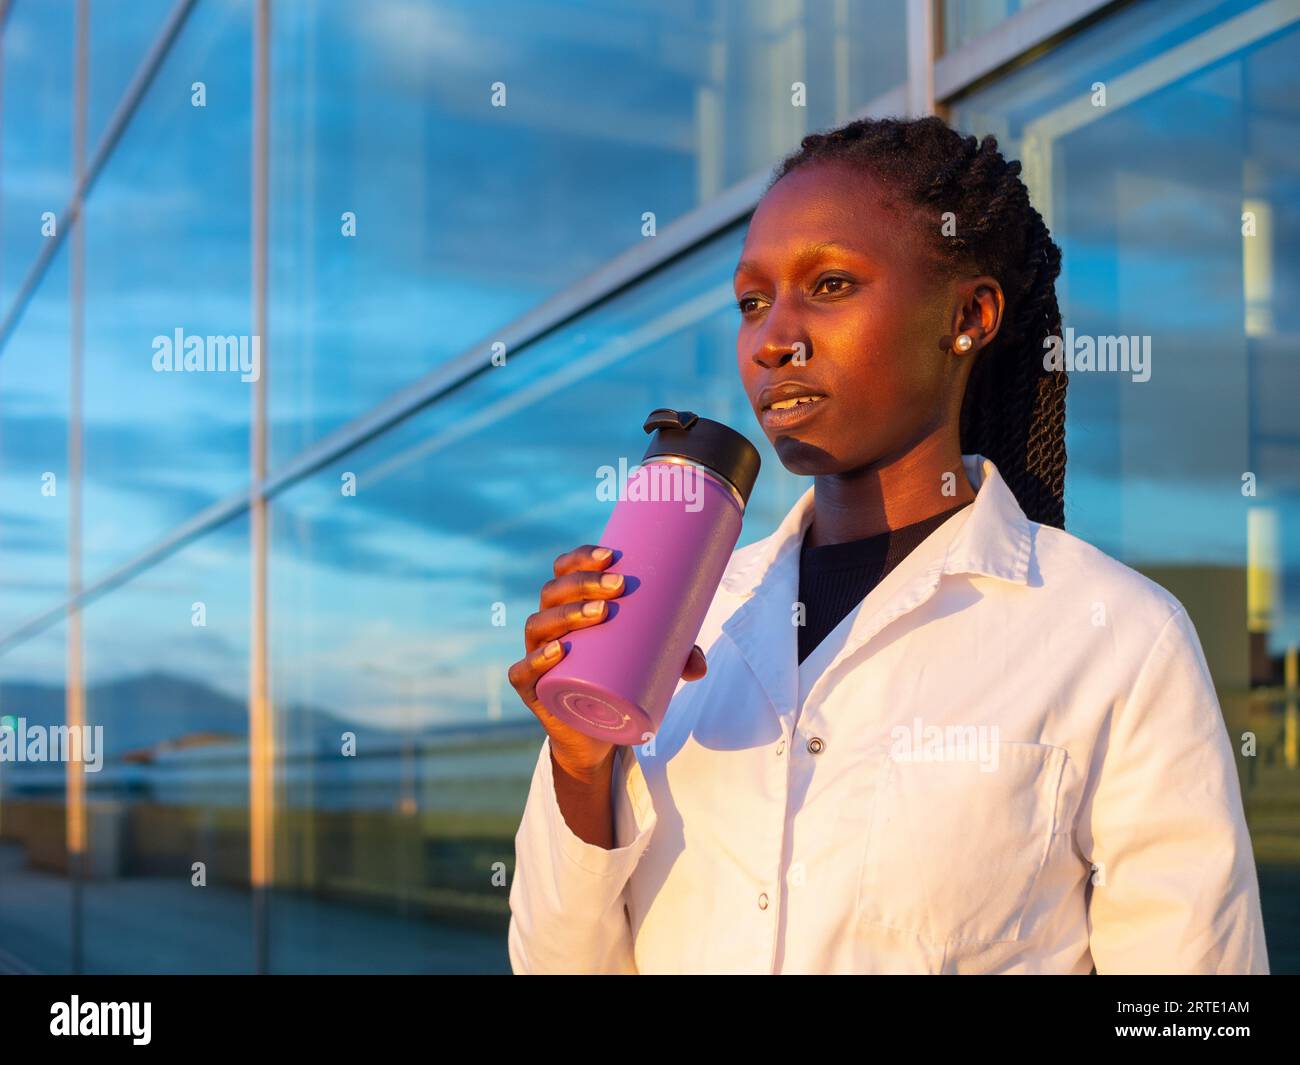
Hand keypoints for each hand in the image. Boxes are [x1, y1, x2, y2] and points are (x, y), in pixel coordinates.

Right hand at [507, 543, 706, 782]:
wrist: (592, 733)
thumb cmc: (618, 681)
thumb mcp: (650, 663)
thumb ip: (677, 659)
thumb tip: (700, 666)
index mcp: (568, 607)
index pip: (564, 571)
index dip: (581, 558)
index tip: (612, 555)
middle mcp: (548, 626)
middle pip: (554, 592)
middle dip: (584, 583)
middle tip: (618, 587)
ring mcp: (536, 656)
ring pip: (539, 625)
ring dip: (566, 613)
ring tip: (599, 613)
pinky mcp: (533, 689)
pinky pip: (522, 671)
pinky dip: (537, 659)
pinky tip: (558, 650)